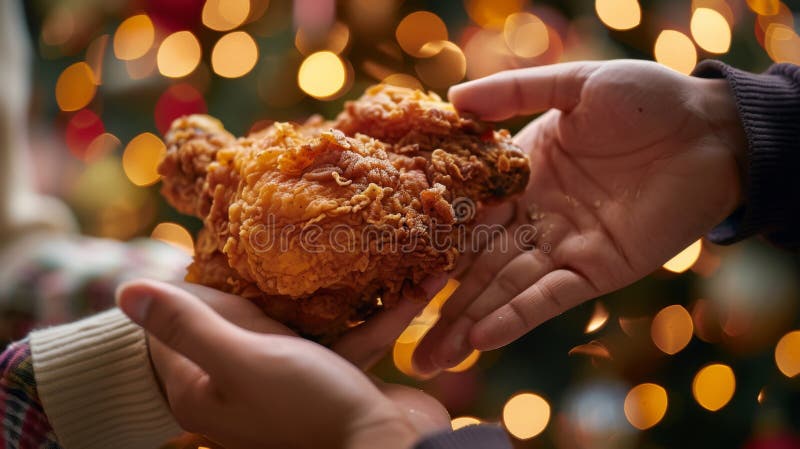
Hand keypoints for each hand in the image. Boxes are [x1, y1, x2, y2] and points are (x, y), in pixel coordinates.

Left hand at [116, 280, 449, 448]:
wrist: (390, 446)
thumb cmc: (310, 405)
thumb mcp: (242, 359)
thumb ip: (186, 325)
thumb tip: (125, 289)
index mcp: (201, 391)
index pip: (175, 324)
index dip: (195, 289)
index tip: (222, 257)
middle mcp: (235, 390)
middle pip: (230, 320)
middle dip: (253, 287)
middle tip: (270, 250)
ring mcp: (280, 385)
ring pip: (282, 325)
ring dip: (307, 298)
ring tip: (319, 259)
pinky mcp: (322, 380)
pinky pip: (331, 337)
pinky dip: (354, 318)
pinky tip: (384, 290)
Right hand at [413, 60, 746, 373]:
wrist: (710, 130)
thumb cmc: (646, 100)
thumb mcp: (573, 86)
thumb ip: (513, 92)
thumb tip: (451, 98)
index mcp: (522, 177)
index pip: (469, 217)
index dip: (434, 244)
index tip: (395, 268)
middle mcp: (537, 217)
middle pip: (480, 267)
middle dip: (445, 306)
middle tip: (406, 346)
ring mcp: (566, 246)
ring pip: (507, 288)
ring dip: (471, 323)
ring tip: (432, 359)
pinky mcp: (597, 267)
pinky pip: (551, 295)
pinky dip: (517, 315)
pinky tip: (482, 338)